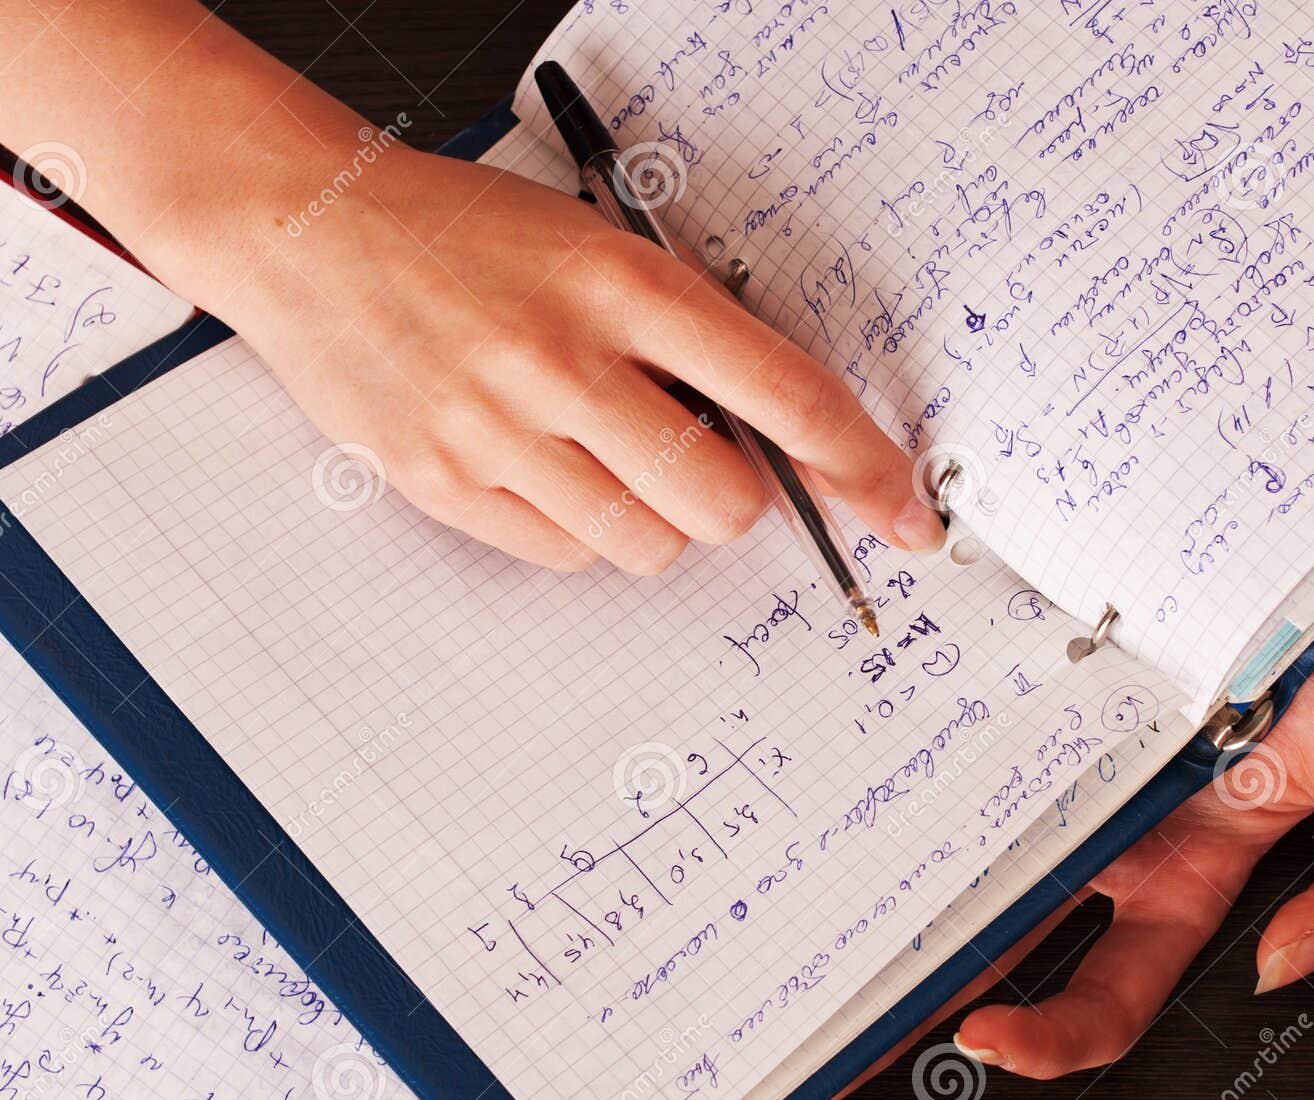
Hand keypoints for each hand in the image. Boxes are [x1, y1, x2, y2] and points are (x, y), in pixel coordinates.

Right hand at [200, 149, 947, 573]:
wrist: (310, 229)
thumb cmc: (468, 235)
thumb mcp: (600, 246)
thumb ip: (691, 338)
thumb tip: (782, 443)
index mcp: (626, 283)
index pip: (788, 397)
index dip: (864, 469)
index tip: (904, 513)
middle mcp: (567, 360)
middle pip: (725, 506)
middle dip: (734, 499)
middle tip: (694, 456)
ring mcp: (498, 430)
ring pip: (648, 547)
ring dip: (652, 518)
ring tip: (598, 452)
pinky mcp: (443, 482)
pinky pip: (565, 557)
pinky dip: (577, 530)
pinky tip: (538, 466)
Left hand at [843, 581, 1313, 1090]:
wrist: (1304, 530)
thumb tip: (1281, 967)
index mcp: (1184, 876)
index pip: (1107, 995)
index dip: (1049, 1037)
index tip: (984, 1039)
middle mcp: (1107, 833)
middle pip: (1002, 940)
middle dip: (919, 996)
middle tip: (834, 1037)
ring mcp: (1059, 764)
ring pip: (963, 855)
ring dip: (894, 899)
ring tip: (814, 933)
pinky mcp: (1026, 690)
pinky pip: (959, 745)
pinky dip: (912, 777)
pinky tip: (852, 793)